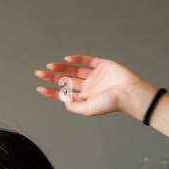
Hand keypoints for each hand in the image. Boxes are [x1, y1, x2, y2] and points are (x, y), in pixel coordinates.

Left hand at [34, 55, 152, 117]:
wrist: (129, 92)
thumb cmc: (110, 103)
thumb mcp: (87, 109)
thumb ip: (73, 106)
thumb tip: (62, 99)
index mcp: (84, 98)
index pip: (64, 95)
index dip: (51, 92)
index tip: (39, 88)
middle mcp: (88, 87)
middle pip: (66, 81)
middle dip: (52, 78)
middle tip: (39, 73)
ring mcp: (95, 75)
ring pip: (73, 70)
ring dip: (61, 68)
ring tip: (49, 67)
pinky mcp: (102, 65)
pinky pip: (87, 61)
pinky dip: (77, 59)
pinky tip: (67, 59)